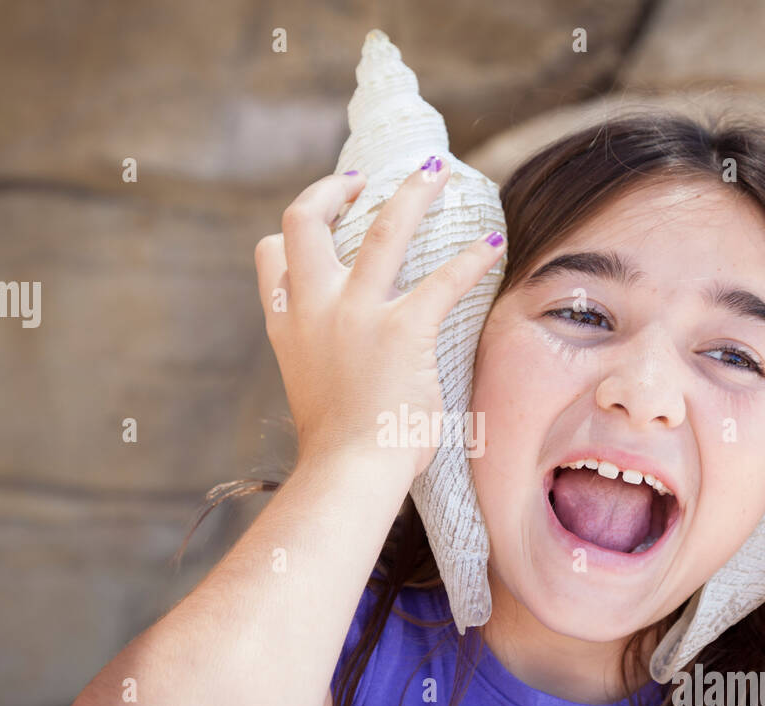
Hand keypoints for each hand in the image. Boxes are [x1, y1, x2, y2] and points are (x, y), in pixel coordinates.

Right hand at [254, 161, 505, 480]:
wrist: (349, 471)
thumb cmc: (338, 448)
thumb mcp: (311, 391)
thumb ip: (322, 359)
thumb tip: (351, 364)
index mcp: (288, 326)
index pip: (272, 256)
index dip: (293, 232)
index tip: (322, 221)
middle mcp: (315, 309)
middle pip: (304, 221)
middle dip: (332, 189)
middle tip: (361, 180)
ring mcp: (357, 314)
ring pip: (382, 228)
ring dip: (412, 194)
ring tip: (434, 174)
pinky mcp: (404, 329)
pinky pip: (444, 279)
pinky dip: (473, 257)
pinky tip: (493, 243)